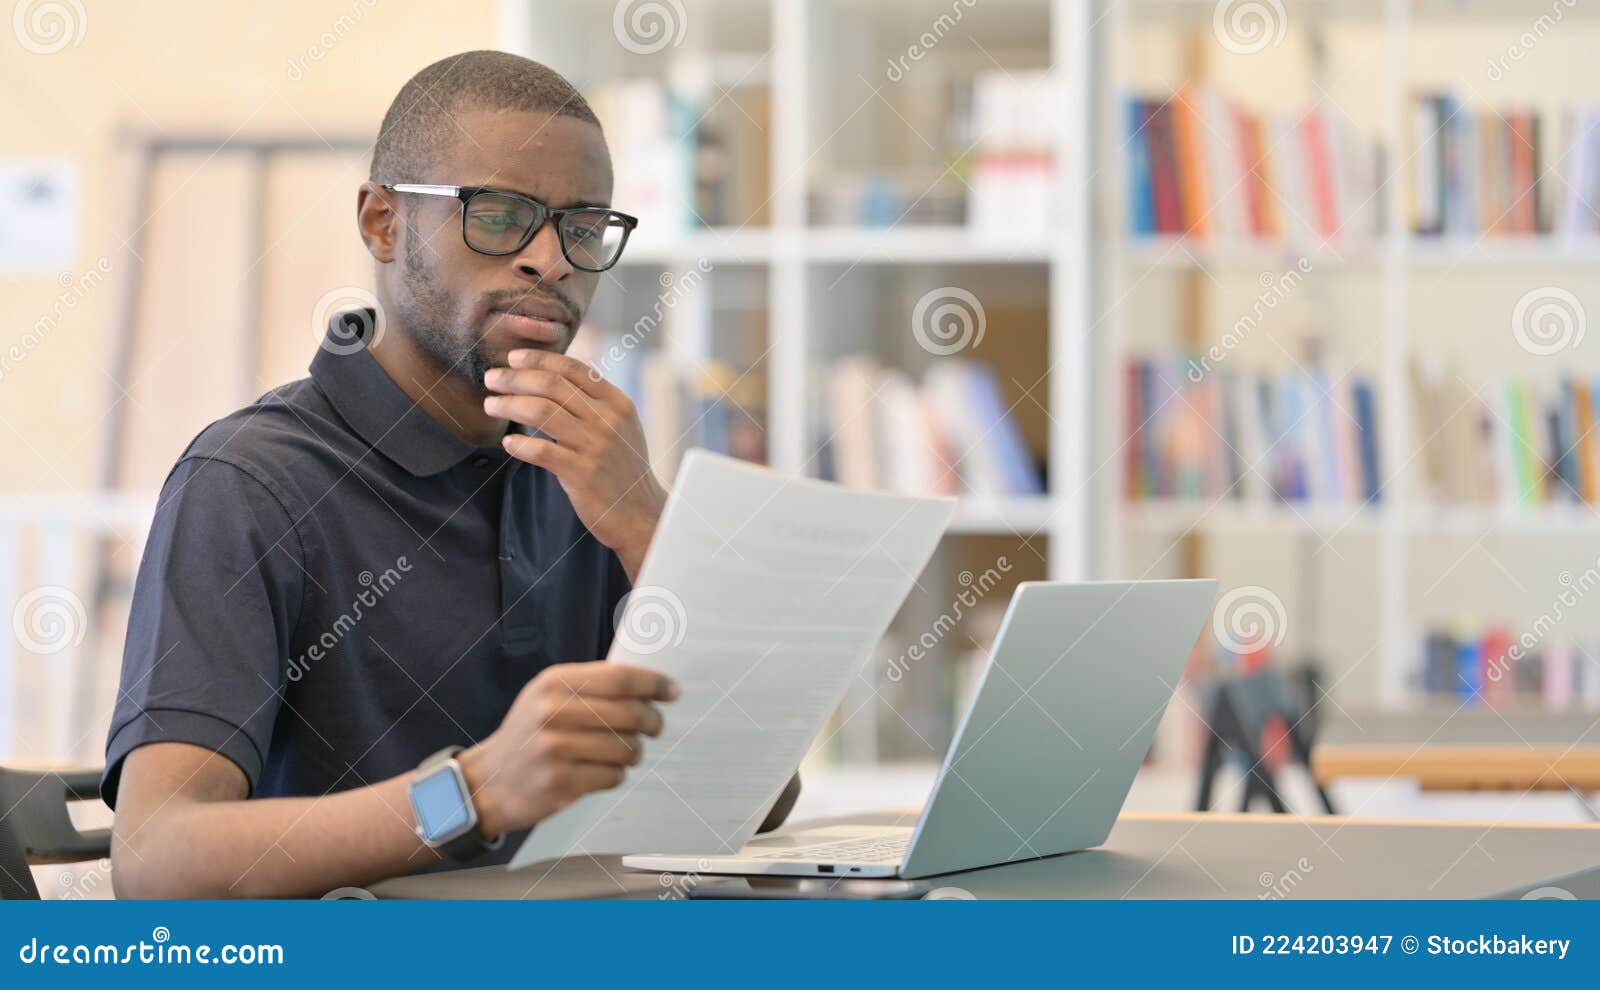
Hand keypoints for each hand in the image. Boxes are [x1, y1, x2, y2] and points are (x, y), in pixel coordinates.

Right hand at [458, 661, 678, 837]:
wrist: (486, 782)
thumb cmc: (529, 735)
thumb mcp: (547, 697)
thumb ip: (591, 686)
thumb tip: (649, 687)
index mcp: (554, 682)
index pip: (619, 678)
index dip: (653, 684)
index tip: (672, 691)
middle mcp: (553, 711)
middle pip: (630, 713)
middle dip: (652, 721)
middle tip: (655, 727)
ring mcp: (554, 748)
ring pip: (626, 747)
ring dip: (634, 752)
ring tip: (623, 753)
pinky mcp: (560, 782)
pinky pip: (613, 776)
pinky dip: (615, 775)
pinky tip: (600, 771)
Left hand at [484, 349, 665, 578]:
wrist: (641, 513)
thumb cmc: (624, 468)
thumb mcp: (621, 427)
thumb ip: (595, 402)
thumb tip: (554, 376)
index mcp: (617, 403)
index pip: (573, 369)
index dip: (539, 359)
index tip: (513, 358)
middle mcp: (607, 419)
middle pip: (551, 385)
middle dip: (514, 378)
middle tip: (491, 378)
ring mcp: (595, 446)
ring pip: (541, 412)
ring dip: (509, 405)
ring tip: (491, 405)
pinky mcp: (581, 473)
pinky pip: (541, 451)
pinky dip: (519, 444)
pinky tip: (507, 442)